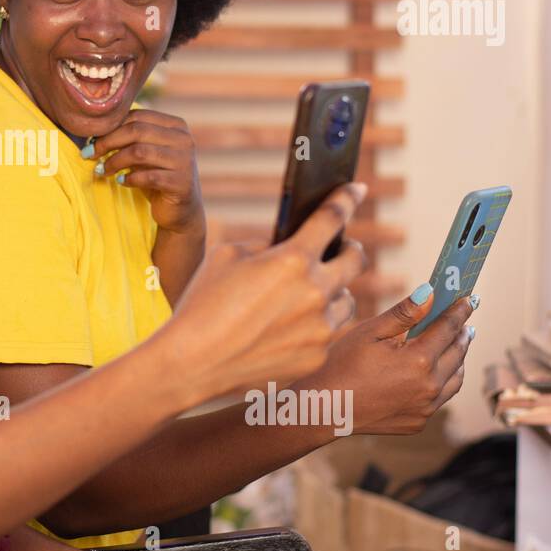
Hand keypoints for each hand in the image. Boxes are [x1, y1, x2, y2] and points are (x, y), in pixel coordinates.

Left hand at [88, 109, 203, 235]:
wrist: (180, 210)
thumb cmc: (157, 176)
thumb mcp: (144, 153)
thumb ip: (129, 139)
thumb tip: (93, 135)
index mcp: (175, 125)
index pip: (138, 116)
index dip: (111, 127)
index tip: (91, 140)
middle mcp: (184, 139)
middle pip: (137, 131)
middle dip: (107, 142)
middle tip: (89, 154)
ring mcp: (184, 161)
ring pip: (140, 152)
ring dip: (114, 161)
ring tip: (101, 170)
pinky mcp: (181, 183)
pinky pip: (148, 177)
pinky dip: (129, 179)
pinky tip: (120, 182)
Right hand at [163, 183, 368, 402]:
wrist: (193, 362)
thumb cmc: (203, 303)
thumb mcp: (227, 256)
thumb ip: (266, 246)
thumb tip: (288, 245)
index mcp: (292, 259)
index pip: (332, 217)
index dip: (347, 198)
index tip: (357, 188)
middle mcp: (315, 291)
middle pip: (356, 260)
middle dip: (351, 248)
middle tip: (343, 248)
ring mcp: (320, 328)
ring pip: (346, 300)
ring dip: (333, 291)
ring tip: (310, 295)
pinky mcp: (316, 356)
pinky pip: (327, 333)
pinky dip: (314, 326)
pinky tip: (288, 329)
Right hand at [301, 287, 476, 434]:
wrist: (326, 407)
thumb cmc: (342, 364)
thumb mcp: (370, 331)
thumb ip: (404, 313)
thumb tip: (430, 293)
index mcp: (419, 360)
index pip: (448, 328)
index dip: (459, 311)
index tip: (469, 299)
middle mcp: (429, 387)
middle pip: (457, 354)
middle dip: (462, 335)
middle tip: (465, 322)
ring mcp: (426, 408)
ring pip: (455, 379)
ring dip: (458, 360)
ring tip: (455, 346)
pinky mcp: (418, 422)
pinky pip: (440, 399)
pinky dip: (443, 382)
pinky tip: (434, 374)